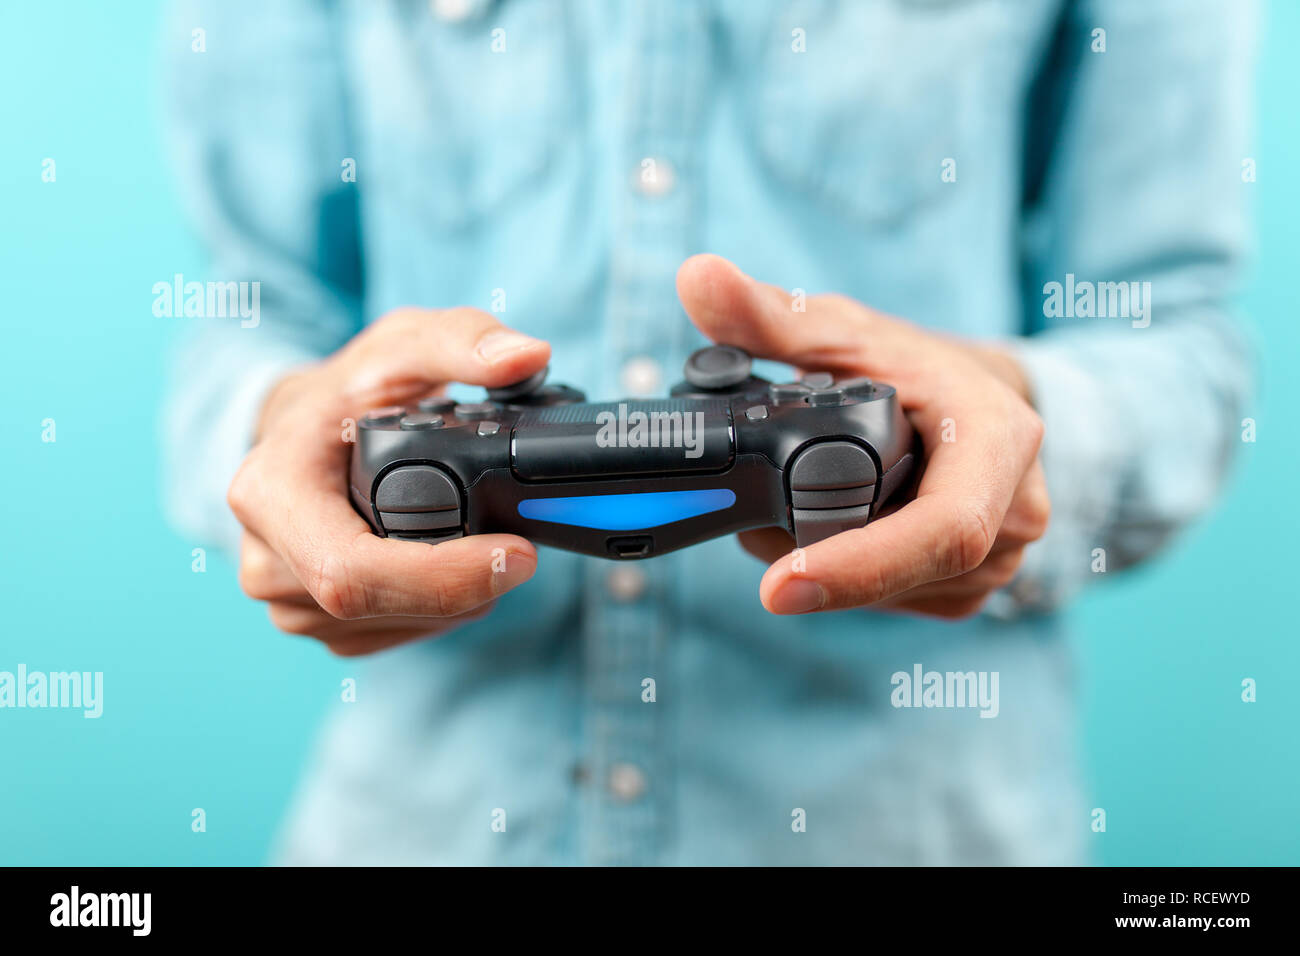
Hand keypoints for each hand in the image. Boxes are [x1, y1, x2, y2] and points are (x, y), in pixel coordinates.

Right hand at [228, 307, 549, 654]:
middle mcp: (266, 560)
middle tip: (520, 549)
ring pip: (392, 627)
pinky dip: (438, 612)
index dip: (442, 577)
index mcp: (269, 493)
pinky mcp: (315, 626)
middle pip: (378, 606)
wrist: (301, 432)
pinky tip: (451, 568)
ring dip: (457, 601)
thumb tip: (528, 356)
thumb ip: (464, 341)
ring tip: (481, 545)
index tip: (517, 554)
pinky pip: (391, 637)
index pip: (351, 572)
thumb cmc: (348, 392)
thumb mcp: (401, 346)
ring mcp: (286, 603)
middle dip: (464, 586)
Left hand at [676, 255, 1049, 619]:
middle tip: (750, 519)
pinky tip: (816, 540)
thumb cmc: (917, 366)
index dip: (862, 565)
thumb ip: (771, 315)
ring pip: (892, 595)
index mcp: (1000, 442)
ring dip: (824, 569)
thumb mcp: (851, 331)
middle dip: (815, 558)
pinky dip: (845, 579)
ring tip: (783, 516)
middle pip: (904, 570)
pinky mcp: (970, 589)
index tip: (780, 587)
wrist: (981, 401)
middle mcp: (1015, 514)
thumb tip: (697, 277)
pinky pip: (896, 601)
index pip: (944, 528)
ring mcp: (1000, 563)